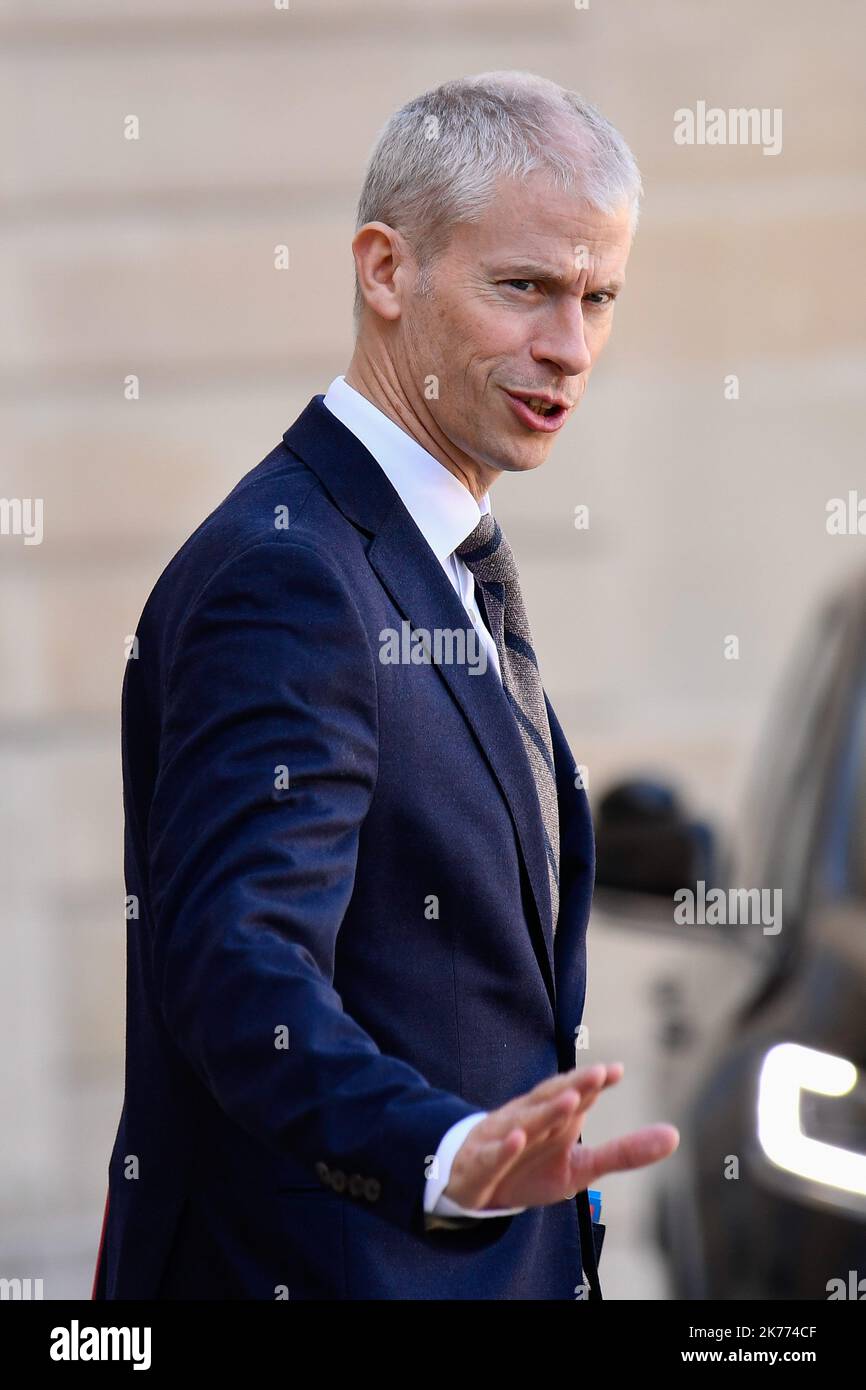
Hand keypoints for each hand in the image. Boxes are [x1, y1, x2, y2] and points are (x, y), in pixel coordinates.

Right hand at [443, 1062, 678, 1210]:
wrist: (473, 1183)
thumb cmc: (531, 1167)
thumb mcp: (582, 1166)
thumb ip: (625, 1151)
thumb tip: (676, 1135)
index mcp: (554, 1116)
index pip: (575, 1093)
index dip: (594, 1082)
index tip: (617, 1071)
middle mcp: (529, 1119)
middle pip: (551, 1098)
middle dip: (573, 1085)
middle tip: (598, 1075)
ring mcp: (503, 1138)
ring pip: (525, 1121)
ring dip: (546, 1110)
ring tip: (570, 1099)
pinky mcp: (480, 1165)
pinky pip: (492, 1155)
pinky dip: (503, 1147)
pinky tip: (518, 1138)